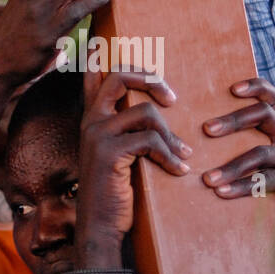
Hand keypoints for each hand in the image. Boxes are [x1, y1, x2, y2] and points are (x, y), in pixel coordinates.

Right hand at [75, 70, 191, 268]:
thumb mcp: (118, 157)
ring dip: (171, 135)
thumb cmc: (114, 194)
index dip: (100, 57)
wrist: (100, 227)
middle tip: (172, 98)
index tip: (106, 45)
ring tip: (184, 154)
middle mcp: (90, 122)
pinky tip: (179, 170)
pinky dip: (170, 156)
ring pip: (145, 113)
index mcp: (91, 120)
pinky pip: (150, 141)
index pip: (93, 77)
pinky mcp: (109, 153)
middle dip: (150, 78)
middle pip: (119, 76)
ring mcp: (97, 136)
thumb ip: (127, 133)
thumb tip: (155, 113)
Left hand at [201, 79, 274, 237]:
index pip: (272, 99)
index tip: (231, 88)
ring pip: (262, 152)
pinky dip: (242, 186)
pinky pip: (268, 180)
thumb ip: (231, 156)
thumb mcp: (247, 174)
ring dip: (231, 165)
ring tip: (206, 179)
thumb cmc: (263, 204)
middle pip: (265, 115)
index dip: (256, 87)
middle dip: (234, 120)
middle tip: (206, 129)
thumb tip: (188, 144)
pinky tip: (222, 193)